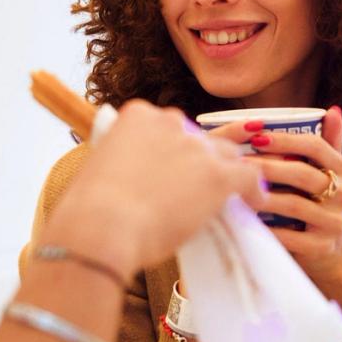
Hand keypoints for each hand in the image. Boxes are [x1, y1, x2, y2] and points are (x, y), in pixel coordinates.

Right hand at [43, 100, 267, 278]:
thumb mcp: (97, 168)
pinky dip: (252, 190)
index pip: (167, 128)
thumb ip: (117, 158)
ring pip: (226, 156)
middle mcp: (170, 122)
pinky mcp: (217, 175)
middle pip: (198, 139)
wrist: (101, 227)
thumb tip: (121, 169)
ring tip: (229, 196)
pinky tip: (254, 203)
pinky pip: (247, 177)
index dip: (173, 151)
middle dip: (199, 161)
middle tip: (195, 187)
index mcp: (138, 115)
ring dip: (227, 173)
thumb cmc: (87, 208)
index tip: (172, 169)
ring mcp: (196, 148)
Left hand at [211, 107, 341, 308]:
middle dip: (268, 167)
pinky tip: (245, 219)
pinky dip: (266, 227)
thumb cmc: (323, 204)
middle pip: (303, 174)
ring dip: (262, 196)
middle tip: (239, 162)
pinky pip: (289, 236)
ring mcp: (334, 223)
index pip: (317, 147)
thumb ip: (329, 142)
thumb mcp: (331, 173)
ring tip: (237, 189)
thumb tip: (332, 108)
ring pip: (294, 204)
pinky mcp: (321, 247)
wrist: (337, 253)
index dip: (286, 140)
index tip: (258, 137)